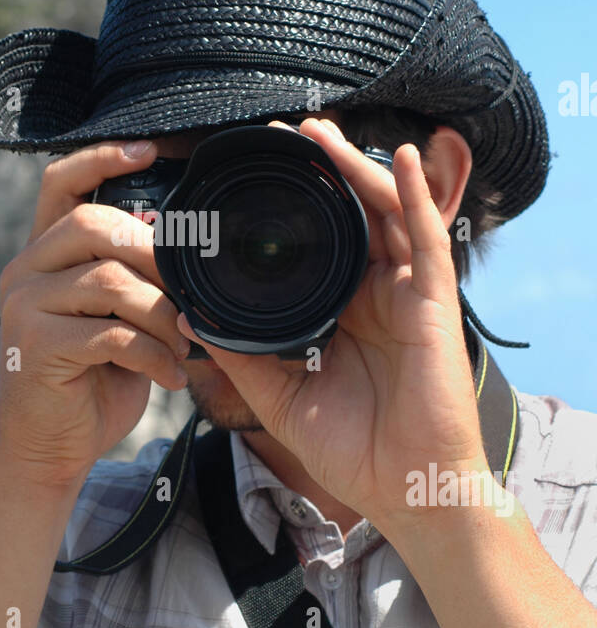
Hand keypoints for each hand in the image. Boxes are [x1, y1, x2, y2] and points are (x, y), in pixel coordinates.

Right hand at [0, 139, 189, 489]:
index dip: (102, 158)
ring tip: (185, 345)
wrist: (51, 450)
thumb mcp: (118, 319)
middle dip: (155, 253)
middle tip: (189, 292)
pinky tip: (171, 378)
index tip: (150, 148)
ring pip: (110, 280)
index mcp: (43, 254)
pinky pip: (111, 333)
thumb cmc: (94, 381)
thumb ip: (134, 276)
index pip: (60, 182)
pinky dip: (154, 355)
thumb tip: (180, 238)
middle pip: (94, 224)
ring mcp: (24, 306)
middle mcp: (24, 270)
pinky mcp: (34, 346)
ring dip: (163, 314)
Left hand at [177, 118, 489, 535]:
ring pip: (385, 215)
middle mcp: (376, 295)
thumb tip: (192, 317)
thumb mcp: (279, 397)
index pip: (317, 245)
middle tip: (285, 133)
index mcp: (342, 311)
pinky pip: (428, 241)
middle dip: (322, 172)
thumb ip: (242, 354)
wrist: (404, 494)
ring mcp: (407, 296)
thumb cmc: (353, 451)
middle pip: (351, 216)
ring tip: (321, 133)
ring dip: (355, 170)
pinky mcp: (435, 305)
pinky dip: (416, 197)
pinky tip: (400, 159)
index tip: (251, 177)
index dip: (293, 208)